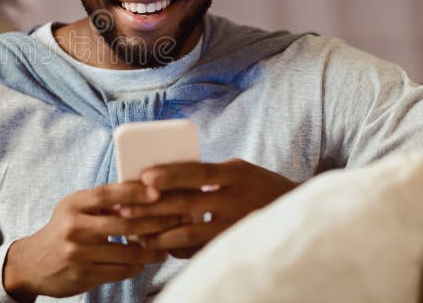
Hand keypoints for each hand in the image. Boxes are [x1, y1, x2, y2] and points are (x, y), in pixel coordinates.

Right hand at [3, 182, 171, 300]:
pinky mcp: (84, 275)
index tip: (157, 190)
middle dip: (156, 221)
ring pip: (128, 251)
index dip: (133, 192)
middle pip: (124, 222)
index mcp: (73, 204)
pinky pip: (121, 270)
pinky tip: (147, 260)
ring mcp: (79, 253)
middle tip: (178, 219)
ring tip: (167, 245)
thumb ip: (102, 201)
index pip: (106, 194)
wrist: (33, 263)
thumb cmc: (63, 230)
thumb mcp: (75, 208)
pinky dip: (138, 265)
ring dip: (153, 249)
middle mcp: (74, 227)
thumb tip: (144, 189)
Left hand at [119, 159, 297, 257]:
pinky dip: (177, 248)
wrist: (298, 216)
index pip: (197, 172)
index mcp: (235, 174)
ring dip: (159, 234)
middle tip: (124, 211)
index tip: (144, 177)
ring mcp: (235, 226)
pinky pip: (199, 250)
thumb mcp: (240, 172)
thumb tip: (168, 175)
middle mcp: (236, 200)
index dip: (170, 174)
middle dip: (152, 208)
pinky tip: (160, 246)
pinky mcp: (233, 246)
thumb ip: (210, 175)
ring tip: (136, 235)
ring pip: (189, 232)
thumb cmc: (261, 188)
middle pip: (186, 203)